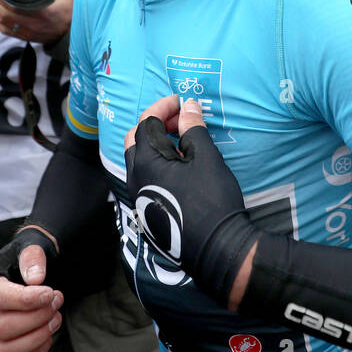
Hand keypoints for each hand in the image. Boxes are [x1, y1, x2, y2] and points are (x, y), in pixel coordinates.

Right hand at [0, 227, 63, 351]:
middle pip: (1, 328)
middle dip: (35, 318)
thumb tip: (36, 278)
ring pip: (3, 351)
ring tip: (55, 319)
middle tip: (56, 303)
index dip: (25, 299)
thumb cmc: (30, 259)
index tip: (49, 293)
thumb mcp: (32, 246)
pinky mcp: (8, 345)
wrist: (33, 269)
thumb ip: (32, 257)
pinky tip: (47, 336)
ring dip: (35, 338)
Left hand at [123, 95, 256, 305]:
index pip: (146, 123)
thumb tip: (189, 107)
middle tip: (179, 121)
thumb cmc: (213, 201)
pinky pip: (144, 180)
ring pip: (138, 162)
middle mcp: (134, 179)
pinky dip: (157, 166)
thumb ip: (193, 129)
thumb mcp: (207, 158)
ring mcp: (139, 199)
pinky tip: (180, 169)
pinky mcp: (148, 214)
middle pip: (135, 141)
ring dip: (155, 146)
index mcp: (145, 163)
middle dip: (154, 125)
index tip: (181, 102)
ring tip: (182, 143)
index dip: (163, 108)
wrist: (217, 249)